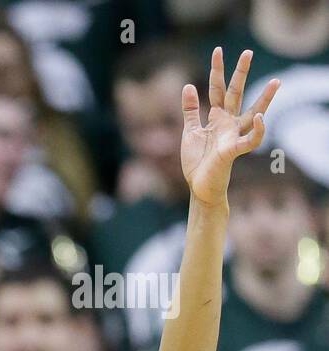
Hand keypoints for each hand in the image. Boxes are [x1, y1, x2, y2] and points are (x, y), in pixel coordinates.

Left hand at [180, 48, 279, 206]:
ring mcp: (233, 135)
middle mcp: (228, 123)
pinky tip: (261, 117)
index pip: (217, 89)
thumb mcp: (190, 131)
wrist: (199, 186)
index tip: (218, 50)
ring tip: (276, 81)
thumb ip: (190, 110)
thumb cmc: (197, 161)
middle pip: (235, 94)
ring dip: (265, 99)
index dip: (217, 71)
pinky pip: (251, 139)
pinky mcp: (234, 150)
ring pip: (253, 113)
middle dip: (240, 73)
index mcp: (217, 118)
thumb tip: (188, 85)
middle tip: (248, 52)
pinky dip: (258, 130)